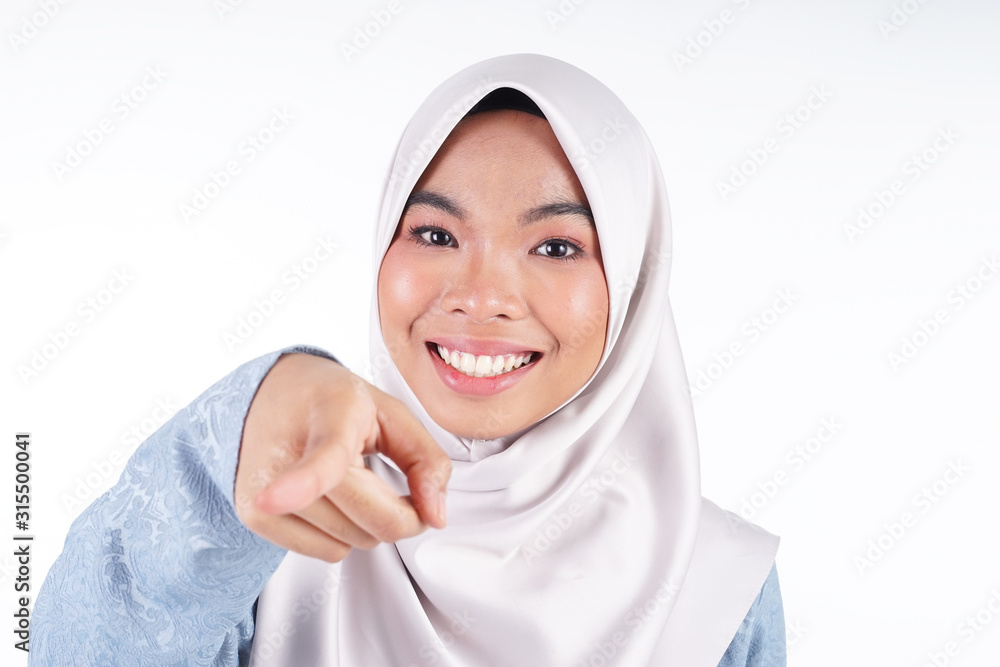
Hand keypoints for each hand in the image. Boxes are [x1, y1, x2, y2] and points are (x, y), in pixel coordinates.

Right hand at [235, 352, 450, 561]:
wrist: (270, 394)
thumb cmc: (333, 403)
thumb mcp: (391, 414)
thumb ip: (427, 460)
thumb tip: (434, 517)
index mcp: (330, 415)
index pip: (320, 460)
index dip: (301, 484)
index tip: (272, 501)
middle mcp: (286, 455)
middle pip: (371, 522)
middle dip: (397, 510)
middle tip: (380, 474)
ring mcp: (264, 491)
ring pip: (353, 544)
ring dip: (364, 521)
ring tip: (345, 478)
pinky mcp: (255, 516)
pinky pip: (328, 553)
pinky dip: (339, 532)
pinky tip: (326, 497)